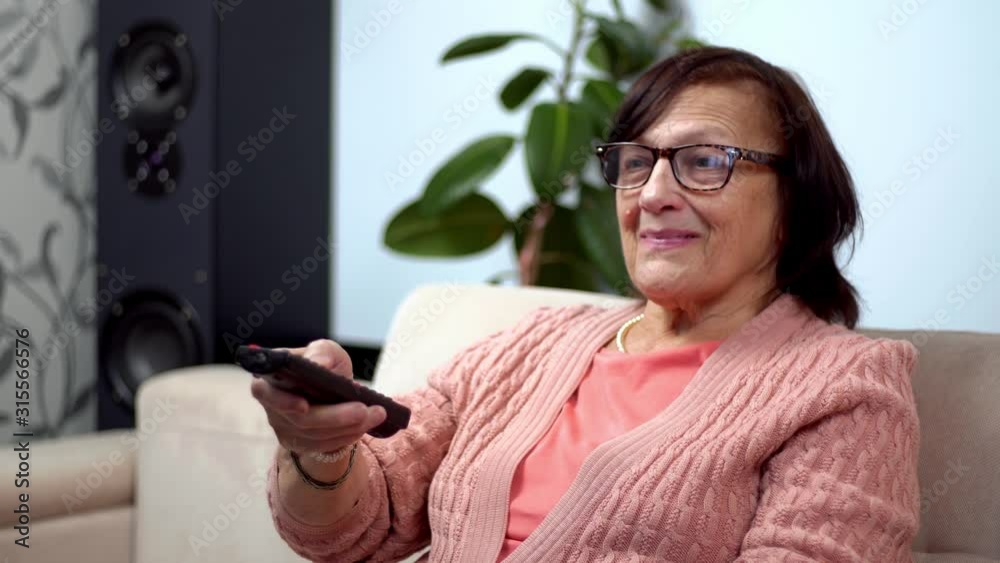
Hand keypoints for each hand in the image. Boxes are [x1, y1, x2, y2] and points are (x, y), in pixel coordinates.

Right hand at [250, 339, 386, 454]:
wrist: (332, 391)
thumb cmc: (325, 366)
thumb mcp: (327, 351)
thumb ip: (322, 353)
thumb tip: (319, 364)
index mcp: (271, 377)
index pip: (262, 391)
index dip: (282, 401)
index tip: (304, 405)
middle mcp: (271, 405)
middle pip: (300, 419)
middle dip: (335, 416)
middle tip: (363, 410)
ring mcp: (283, 427)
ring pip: (315, 435)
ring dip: (348, 426)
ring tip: (376, 414)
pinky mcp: (299, 443)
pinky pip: (323, 445)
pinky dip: (347, 436)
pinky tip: (365, 425)